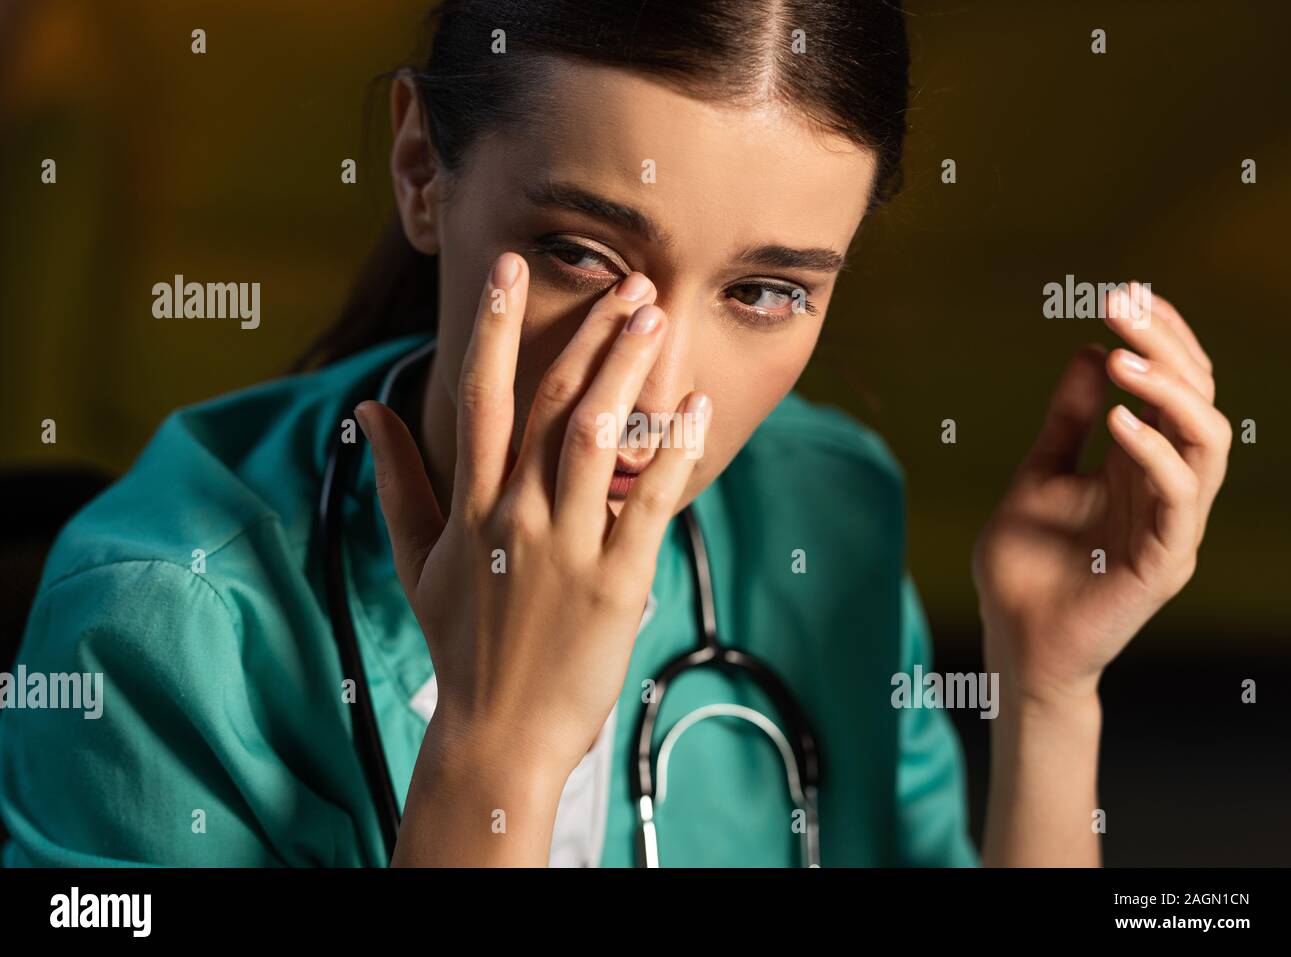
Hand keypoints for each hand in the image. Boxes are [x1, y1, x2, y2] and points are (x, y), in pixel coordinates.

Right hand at [357, 253, 710, 785]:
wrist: (496, 735)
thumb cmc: (459, 643)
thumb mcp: (415, 561)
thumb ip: (396, 481)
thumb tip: (371, 410)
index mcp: (469, 505)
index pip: (480, 395)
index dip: (493, 324)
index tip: (508, 266)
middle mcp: (514, 515)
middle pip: (554, 402)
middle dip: (590, 334)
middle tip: (628, 283)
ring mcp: (566, 548)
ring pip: (600, 437)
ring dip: (630, 369)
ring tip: (656, 317)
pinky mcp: (615, 583)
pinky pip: (650, 502)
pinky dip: (676, 449)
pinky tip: (696, 403)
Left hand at [973, 284, 1229, 704]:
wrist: (1015, 640)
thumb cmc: (1025, 564)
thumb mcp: (1038, 476)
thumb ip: (1066, 422)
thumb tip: (1089, 351)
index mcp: (1142, 464)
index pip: (1176, 387)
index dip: (1160, 337)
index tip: (1122, 294)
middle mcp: (1168, 487)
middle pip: (1198, 399)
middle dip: (1166, 345)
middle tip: (1121, 304)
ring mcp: (1173, 524)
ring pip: (1208, 440)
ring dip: (1169, 390)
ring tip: (1122, 355)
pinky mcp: (1165, 560)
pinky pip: (1179, 495)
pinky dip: (1154, 451)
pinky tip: (1118, 420)